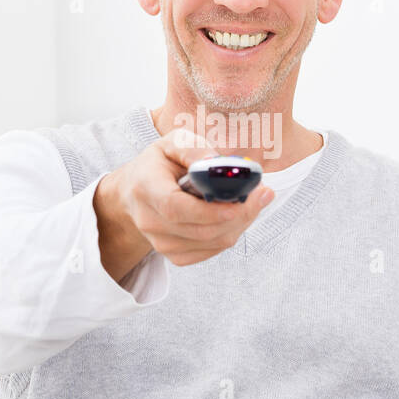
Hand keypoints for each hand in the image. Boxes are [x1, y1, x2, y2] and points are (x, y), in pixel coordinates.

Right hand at [95, 127, 274, 279]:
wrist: (135, 192)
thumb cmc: (159, 164)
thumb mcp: (172, 143)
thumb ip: (193, 149)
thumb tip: (218, 165)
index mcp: (145, 187)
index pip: (175, 208)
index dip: (209, 211)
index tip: (238, 202)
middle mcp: (149, 220)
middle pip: (200, 230)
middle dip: (238, 215)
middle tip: (263, 193)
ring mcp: (160, 242)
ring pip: (211, 242)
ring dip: (240, 223)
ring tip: (254, 200)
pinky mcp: (174, 255)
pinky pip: (211, 250)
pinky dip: (230, 233)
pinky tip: (237, 215)